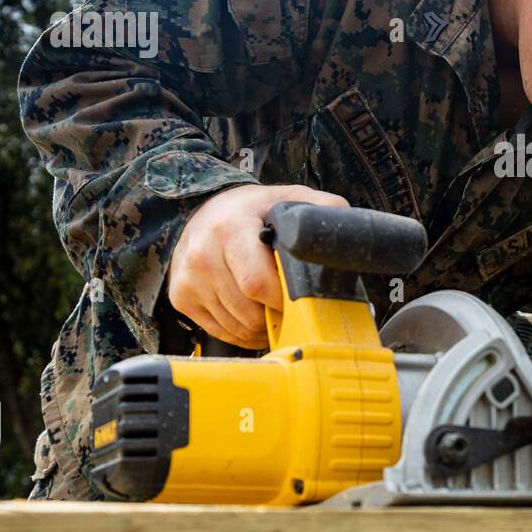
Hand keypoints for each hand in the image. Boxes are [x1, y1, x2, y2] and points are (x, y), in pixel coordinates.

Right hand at [167, 183, 348, 348]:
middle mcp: (203, 253)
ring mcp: (188, 278)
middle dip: (276, 315)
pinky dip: (242, 333)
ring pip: (235, 326)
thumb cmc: (255, 210)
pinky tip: (254, 316)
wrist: (210, 211)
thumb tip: (350, 227)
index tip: (299, 297)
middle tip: (291, 306)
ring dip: (261, 328)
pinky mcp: (181, 297)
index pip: (256, 283)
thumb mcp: (290, 199)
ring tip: (274, 310)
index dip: (284, 299)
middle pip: (248, 311)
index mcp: (231, 227)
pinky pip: (220, 332)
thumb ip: (323, 208)